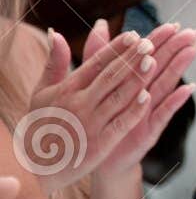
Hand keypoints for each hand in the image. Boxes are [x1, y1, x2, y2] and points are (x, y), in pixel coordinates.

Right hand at [23, 23, 158, 194]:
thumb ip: (54, 63)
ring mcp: (91, 123)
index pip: (96, 64)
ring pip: (119, 97)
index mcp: (67, 89)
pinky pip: (121, 123)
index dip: (116, 49)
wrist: (38, 165)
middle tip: (150, 42)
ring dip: (137, 78)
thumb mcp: (42, 91)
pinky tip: (148, 96)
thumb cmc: (42, 123)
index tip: (134, 35)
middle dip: (131, 58)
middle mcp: (79, 103)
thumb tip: (58, 34)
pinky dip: (134, 110)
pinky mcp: (100, 143)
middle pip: (110, 76)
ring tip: (153, 60)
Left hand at [91, 22, 195, 174]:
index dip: (160, 40)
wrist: (91, 154)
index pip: (147, 55)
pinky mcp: (149, 130)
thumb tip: (100, 23)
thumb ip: (98, 54)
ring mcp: (147, 111)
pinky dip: (176, 101)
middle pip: (161, 67)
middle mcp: (142, 94)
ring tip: (192, 50)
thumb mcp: (93, 82)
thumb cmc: (97, 117)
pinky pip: (163, 113)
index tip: (174, 25)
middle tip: (193, 32)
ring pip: (165, 84)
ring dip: (179, 67)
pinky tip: (187, 88)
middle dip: (177, 48)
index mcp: (130, 81)